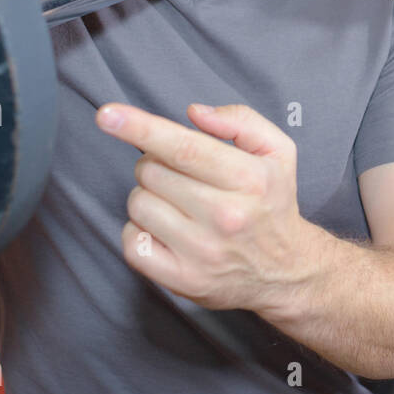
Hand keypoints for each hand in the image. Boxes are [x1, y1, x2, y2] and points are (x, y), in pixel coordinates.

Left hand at [96, 101, 311, 312]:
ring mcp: (203, 251)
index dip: (141, 128)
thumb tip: (194, 113)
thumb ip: (241, 120)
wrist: (285, 271)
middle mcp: (226, 216)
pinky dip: (139, 230)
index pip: (184, 148)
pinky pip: (132, 242)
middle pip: (152, 172)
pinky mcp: (183, 279)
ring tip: (177, 203)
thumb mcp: (278, 151)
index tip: (108, 115)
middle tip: (180, 175)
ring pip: (139, 204)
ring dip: (148, 196)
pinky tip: (164, 229)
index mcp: (250, 179)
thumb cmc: (272, 203)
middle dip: (155, 163)